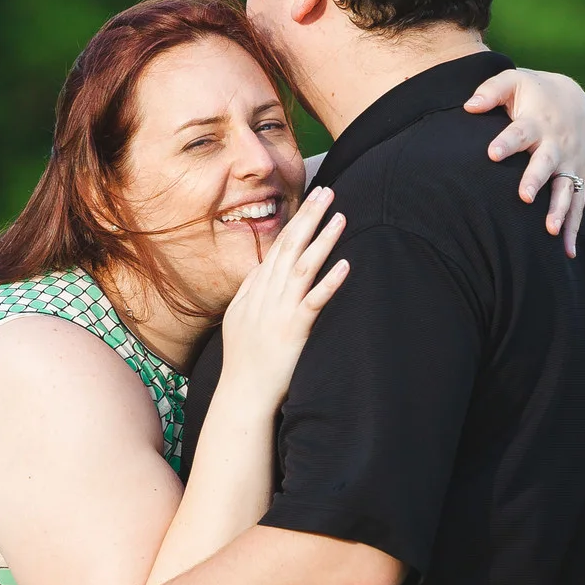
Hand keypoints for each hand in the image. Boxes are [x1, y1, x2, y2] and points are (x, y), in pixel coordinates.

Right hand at [217, 185, 348, 406]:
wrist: (242, 393)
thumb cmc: (243, 359)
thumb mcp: (239, 316)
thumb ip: (250, 290)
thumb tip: (261, 268)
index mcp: (256, 290)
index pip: (279, 246)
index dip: (297, 220)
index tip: (313, 199)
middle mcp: (267, 295)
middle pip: (290, 247)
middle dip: (310, 217)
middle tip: (328, 191)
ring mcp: (280, 311)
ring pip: (303, 267)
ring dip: (322, 240)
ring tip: (341, 216)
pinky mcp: (294, 330)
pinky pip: (314, 302)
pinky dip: (329, 282)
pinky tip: (345, 264)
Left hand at [465, 68, 584, 256]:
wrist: (575, 101)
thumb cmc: (534, 93)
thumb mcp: (514, 81)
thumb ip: (491, 90)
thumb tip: (469, 106)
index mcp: (535, 122)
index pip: (518, 133)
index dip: (506, 143)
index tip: (492, 153)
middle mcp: (554, 145)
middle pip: (545, 164)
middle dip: (535, 180)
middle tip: (524, 196)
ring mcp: (569, 164)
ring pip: (565, 190)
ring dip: (558, 210)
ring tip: (549, 231)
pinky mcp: (577, 178)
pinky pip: (578, 206)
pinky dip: (573, 228)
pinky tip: (567, 253)